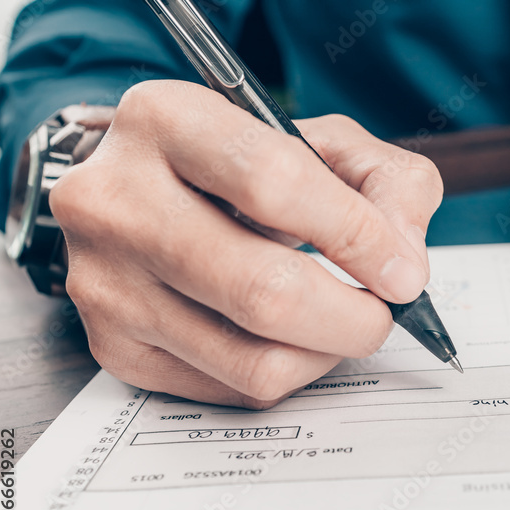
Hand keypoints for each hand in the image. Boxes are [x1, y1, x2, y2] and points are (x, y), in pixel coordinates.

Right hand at [50, 80, 442, 407]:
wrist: (141, 196)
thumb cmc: (240, 168)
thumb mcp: (320, 144)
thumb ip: (385, 183)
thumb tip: (404, 263)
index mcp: (167, 120)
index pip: (275, 183)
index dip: (358, 237)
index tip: (403, 273)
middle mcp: (116, 200)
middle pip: (265, 291)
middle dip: (354, 318)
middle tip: (381, 315)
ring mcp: (105, 281)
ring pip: (255, 360)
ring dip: (325, 354)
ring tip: (338, 324)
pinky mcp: (112, 347)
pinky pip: (232, 389)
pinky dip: (284, 372)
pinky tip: (288, 338)